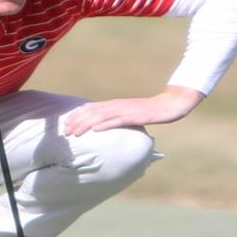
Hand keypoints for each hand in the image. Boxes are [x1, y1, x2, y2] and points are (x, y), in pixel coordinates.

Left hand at [63, 87, 206, 135]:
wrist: (170, 104)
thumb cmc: (151, 111)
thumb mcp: (131, 115)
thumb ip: (118, 118)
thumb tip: (106, 127)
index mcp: (115, 105)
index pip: (90, 108)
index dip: (76, 116)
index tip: (66, 126)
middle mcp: (117, 105)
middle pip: (91, 112)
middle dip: (76, 122)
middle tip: (65, 132)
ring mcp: (126, 110)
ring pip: (101, 117)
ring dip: (85, 124)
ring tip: (74, 133)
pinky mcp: (136, 116)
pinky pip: (118, 120)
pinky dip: (105, 125)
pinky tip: (96, 130)